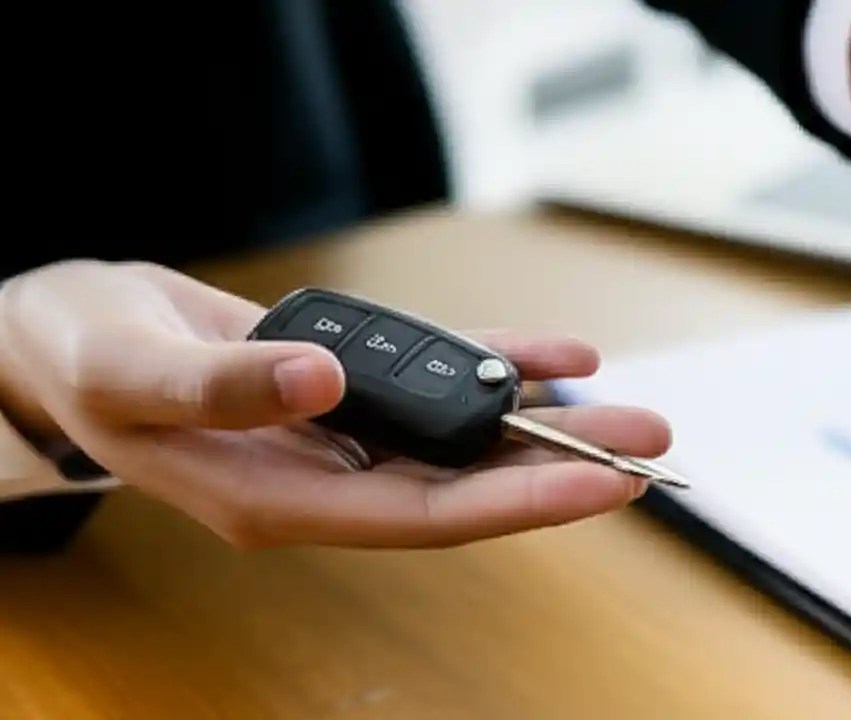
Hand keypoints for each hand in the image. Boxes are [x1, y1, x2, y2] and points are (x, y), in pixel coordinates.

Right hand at [0, 261, 670, 548]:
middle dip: (558, 468)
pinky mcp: (348, 386)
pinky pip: (435, 378)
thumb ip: (222, 386)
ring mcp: (340, 433)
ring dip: (544, 423)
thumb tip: (321, 381)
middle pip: (463, 486)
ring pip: (461, 438)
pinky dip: (495, 365)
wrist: (72, 330)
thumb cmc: (82, 358)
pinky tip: (556, 356)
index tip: (600, 485)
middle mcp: (322, 476)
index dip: (516, 505)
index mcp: (273, 500)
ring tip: (628, 408)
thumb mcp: (131, 369)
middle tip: (648, 444)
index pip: (420, 517)